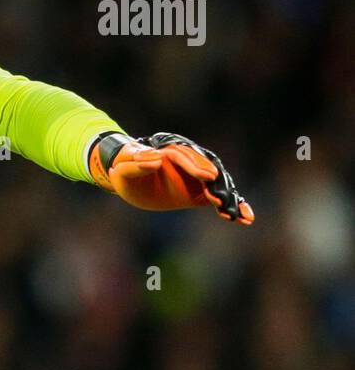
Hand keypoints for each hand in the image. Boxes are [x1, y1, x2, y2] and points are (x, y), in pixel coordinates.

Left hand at [89, 131, 254, 224]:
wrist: (129, 177)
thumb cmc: (123, 170)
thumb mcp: (122, 169)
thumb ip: (136, 164)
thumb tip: (157, 159)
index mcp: (168, 151)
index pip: (184, 156)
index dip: (196, 166)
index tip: (208, 177)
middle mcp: (187, 161)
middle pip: (207, 168)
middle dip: (217, 185)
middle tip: (223, 200)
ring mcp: (196, 176)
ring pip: (217, 184)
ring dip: (229, 198)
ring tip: (239, 214)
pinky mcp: (200, 191)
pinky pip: (218, 198)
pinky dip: (232, 207)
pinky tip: (246, 219)